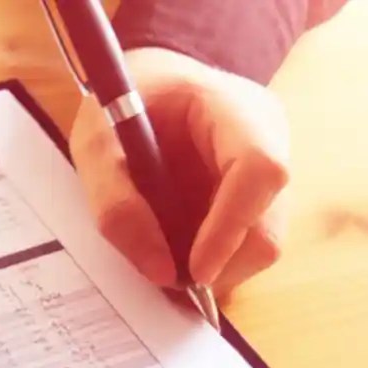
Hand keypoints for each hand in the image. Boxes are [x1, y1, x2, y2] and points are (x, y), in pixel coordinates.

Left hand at [69, 47, 290, 299]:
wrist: (148, 87)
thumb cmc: (123, 102)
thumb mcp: (95, 142)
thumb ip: (116, 203)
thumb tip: (160, 270)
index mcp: (234, 107)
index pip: (259, 170)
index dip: (231, 228)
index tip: (195, 272)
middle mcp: (270, 139)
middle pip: (268, 223)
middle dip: (220, 263)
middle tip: (170, 280)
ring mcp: (271, 171)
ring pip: (261, 243)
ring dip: (216, 266)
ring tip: (168, 258)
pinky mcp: (262, 198)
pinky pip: (247, 245)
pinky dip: (214, 260)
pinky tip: (181, 248)